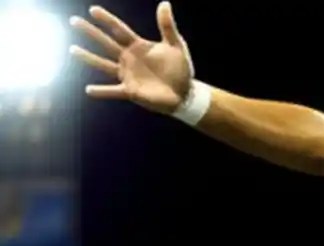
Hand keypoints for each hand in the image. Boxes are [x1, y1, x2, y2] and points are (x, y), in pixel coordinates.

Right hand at [70, 2, 194, 112]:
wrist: (186, 93)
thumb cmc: (180, 69)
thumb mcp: (176, 45)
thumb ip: (168, 26)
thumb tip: (165, 3)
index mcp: (138, 46)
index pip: (119, 30)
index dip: (107, 20)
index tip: (93, 10)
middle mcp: (129, 59)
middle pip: (106, 43)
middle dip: (91, 32)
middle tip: (74, 20)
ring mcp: (128, 75)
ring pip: (104, 64)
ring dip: (88, 57)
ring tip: (72, 49)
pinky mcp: (131, 91)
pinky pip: (113, 91)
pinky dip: (102, 91)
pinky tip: (88, 90)